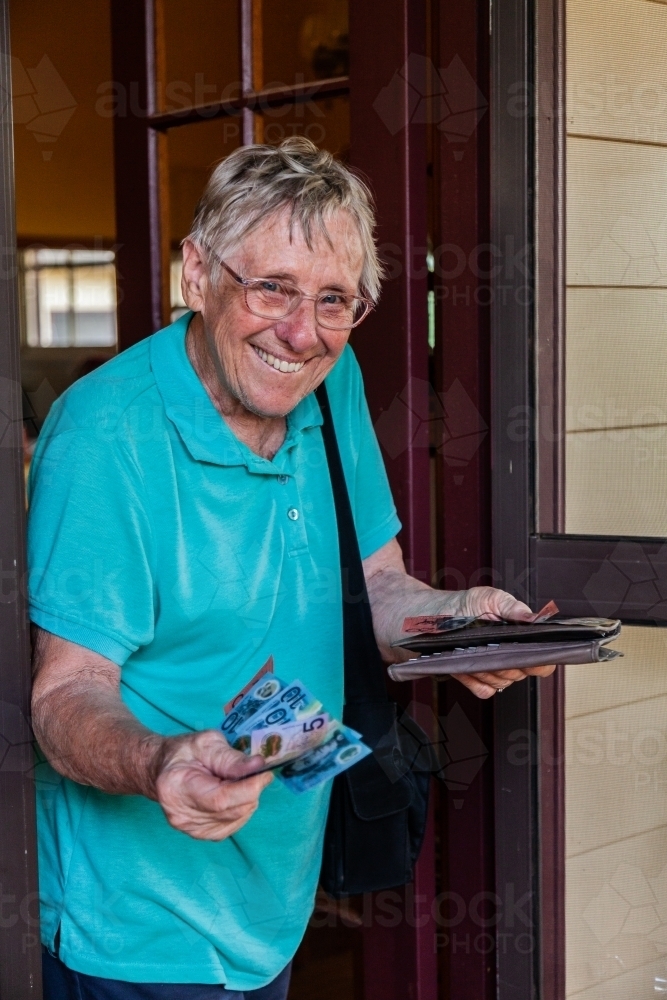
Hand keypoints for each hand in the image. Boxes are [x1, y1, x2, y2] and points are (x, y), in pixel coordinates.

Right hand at [155, 730, 272, 839]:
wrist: (163, 769)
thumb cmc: (183, 752)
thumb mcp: (206, 743)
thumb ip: (230, 757)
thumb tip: (258, 766)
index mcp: (176, 788)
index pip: (220, 799)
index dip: (249, 788)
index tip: (266, 773)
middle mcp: (181, 815)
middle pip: (232, 810)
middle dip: (251, 790)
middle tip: (254, 771)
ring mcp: (191, 829)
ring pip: (237, 818)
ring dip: (247, 799)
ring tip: (235, 780)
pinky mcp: (202, 835)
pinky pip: (234, 824)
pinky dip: (241, 808)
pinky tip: (233, 793)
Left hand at [452, 586, 555, 699]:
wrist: (439, 613)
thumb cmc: (468, 604)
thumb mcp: (491, 598)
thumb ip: (513, 607)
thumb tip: (533, 617)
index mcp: (521, 640)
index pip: (542, 663)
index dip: (540, 663)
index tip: (529, 655)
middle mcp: (510, 658)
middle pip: (519, 674)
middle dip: (505, 662)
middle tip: (490, 645)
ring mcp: (493, 671)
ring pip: (501, 682)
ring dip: (487, 668)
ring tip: (473, 649)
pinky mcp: (475, 679)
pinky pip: (484, 690)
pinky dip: (476, 680)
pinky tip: (467, 666)